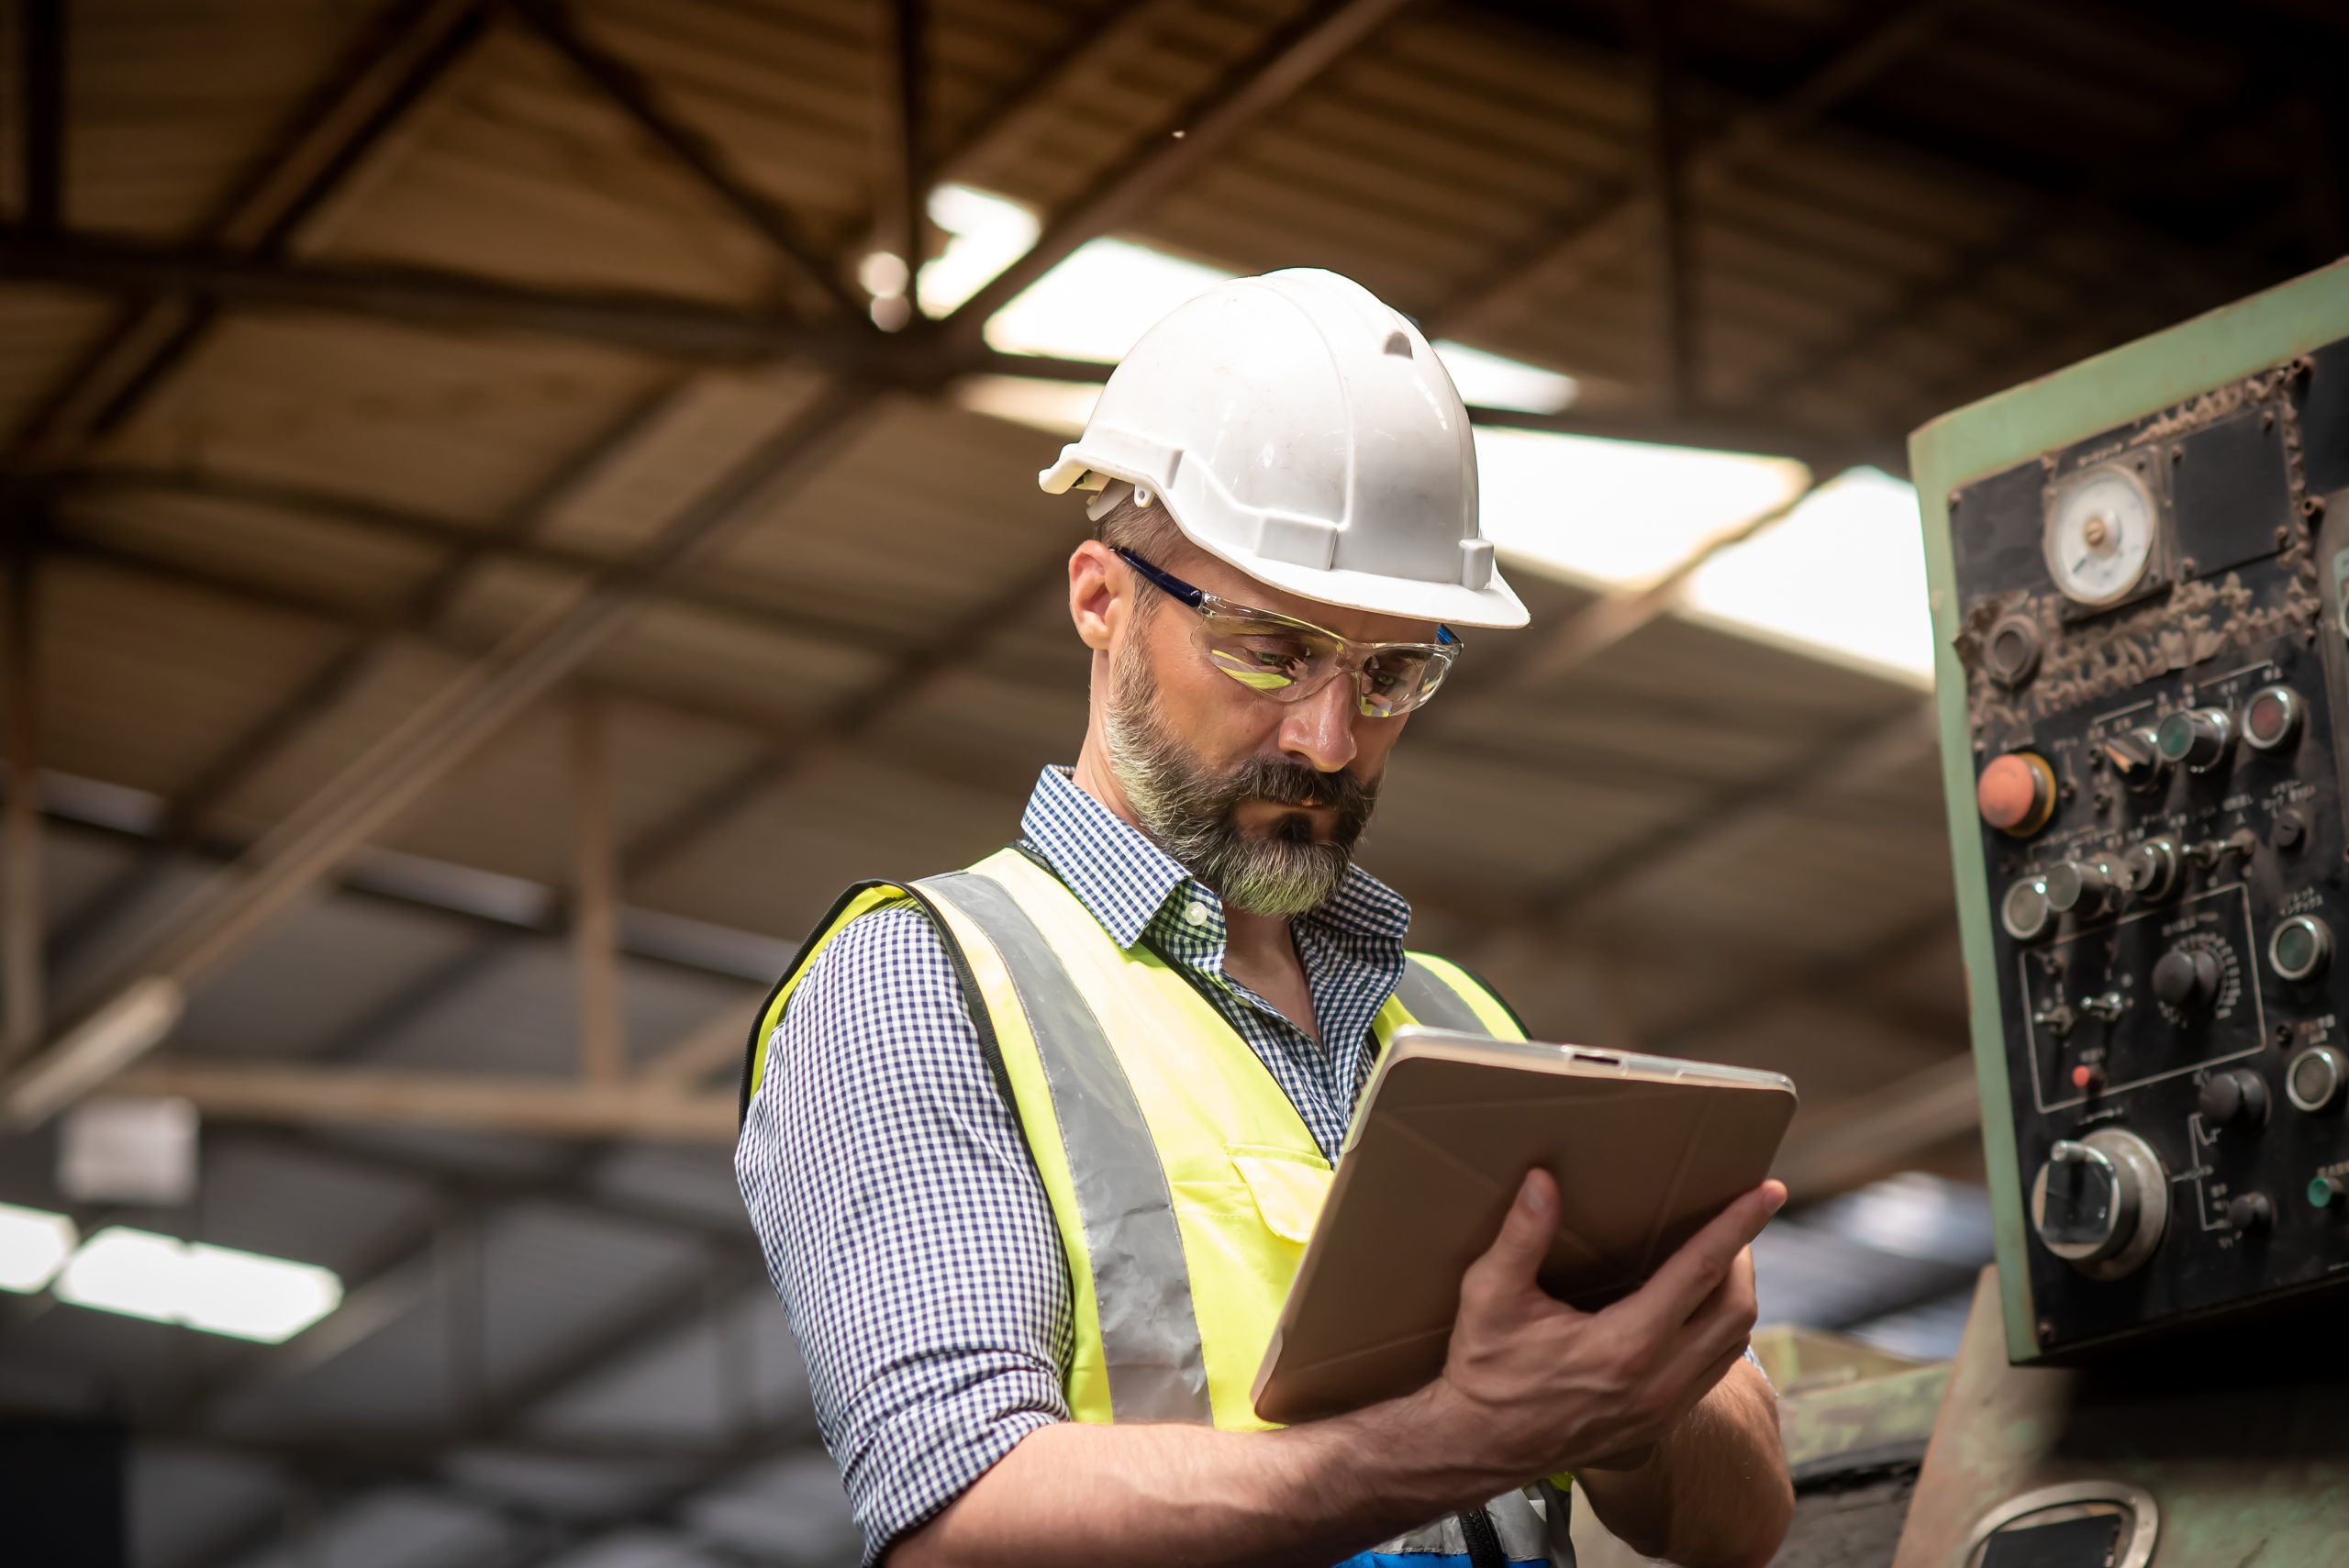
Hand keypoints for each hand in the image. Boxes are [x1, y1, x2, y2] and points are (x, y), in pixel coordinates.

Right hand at [1421, 1170, 1783, 1487]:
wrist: (1480, 1447)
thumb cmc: (1484, 1370)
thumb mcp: (1491, 1296)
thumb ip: (1521, 1237)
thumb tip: (1542, 1181)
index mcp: (1625, 1344)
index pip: (1701, 1271)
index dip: (1738, 1226)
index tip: (1769, 1191)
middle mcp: (1658, 1380)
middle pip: (1736, 1308)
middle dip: (1744, 1255)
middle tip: (1734, 1218)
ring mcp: (1664, 1408)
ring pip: (1732, 1343)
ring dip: (1736, 1295)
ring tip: (1721, 1256)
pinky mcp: (1660, 1422)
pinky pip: (1714, 1370)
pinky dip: (1720, 1331)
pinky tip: (1697, 1308)